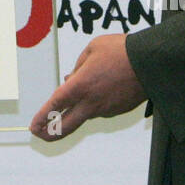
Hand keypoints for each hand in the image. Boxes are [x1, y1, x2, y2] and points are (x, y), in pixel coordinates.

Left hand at [30, 33, 145, 141]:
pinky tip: (102, 86)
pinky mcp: (118, 111)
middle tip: (40, 134)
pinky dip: (95, 102)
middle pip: (66, 126)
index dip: (41, 118)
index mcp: (80, 86)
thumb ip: (78, 67)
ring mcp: (106, 109)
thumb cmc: (121, 51)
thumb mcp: (92, 50)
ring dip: (78, 107)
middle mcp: (91, 102)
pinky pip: (101, 108)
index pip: (55, 106)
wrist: (151, 62)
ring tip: (85, 85)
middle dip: (50, 133)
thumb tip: (71, 79)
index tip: (33, 126)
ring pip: (85, 113)